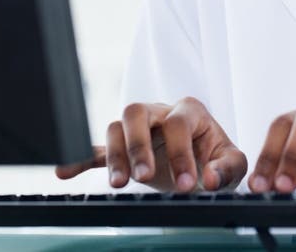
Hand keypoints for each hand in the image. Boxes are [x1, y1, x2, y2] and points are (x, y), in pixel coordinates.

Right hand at [55, 97, 246, 192]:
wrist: (203, 163)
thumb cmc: (217, 158)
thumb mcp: (232, 162)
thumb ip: (226, 169)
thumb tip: (209, 179)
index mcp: (188, 111)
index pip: (177, 123)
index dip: (181, 152)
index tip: (186, 185)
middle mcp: (159, 112)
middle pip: (136, 111)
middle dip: (137, 144)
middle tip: (143, 177)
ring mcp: (138, 129)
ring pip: (115, 127)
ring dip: (115, 155)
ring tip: (119, 184)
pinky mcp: (123, 147)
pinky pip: (97, 147)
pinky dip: (81, 158)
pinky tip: (64, 172)